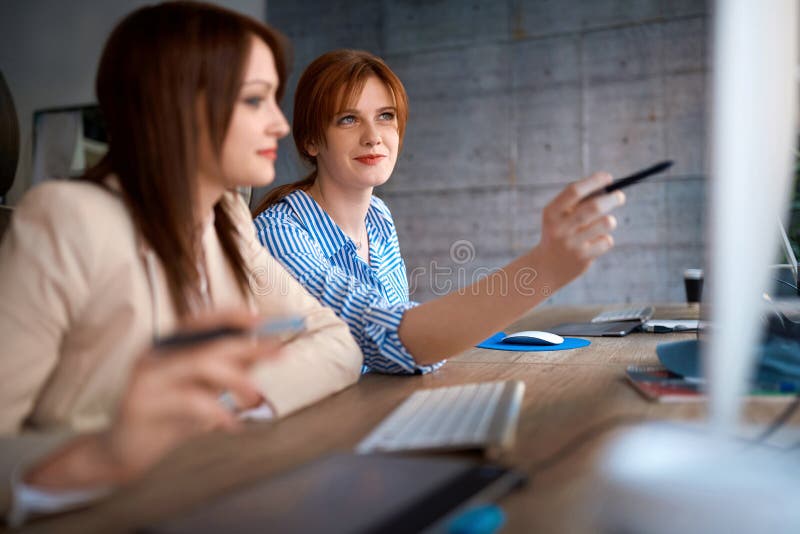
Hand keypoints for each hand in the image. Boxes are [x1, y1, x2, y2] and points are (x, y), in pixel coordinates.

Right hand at [98, 309, 279, 482]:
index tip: (264, 321)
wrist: (124, 450)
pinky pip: (188, 400)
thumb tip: (267, 351)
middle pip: (210, 342)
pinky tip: (230, 423)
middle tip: (280, 353)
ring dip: (235, 378)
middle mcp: (156, 353)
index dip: (234, 317)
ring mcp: (146, 376)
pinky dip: (216, 410)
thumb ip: (229, 371)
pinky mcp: (141, 402)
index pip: (204, 321)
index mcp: (169, 344)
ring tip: (255, 398)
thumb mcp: (203, 390)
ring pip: (199, 364)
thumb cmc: (169, 416)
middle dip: (249, 346)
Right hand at [533, 172, 625, 288]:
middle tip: (620, 197)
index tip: (608, 178)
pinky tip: (594, 244)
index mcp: (551, 212)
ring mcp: (571, 244)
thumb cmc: (558, 234)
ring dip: (609, 221)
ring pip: (606, 223)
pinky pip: (606, 241)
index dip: (594, 181)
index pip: (574, 191)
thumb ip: (578, 202)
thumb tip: (607, 187)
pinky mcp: (583, 258)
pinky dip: (605, 240)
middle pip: (595, 206)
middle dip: (613, 199)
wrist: (546, 267)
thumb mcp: (559, 216)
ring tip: (604, 224)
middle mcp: (559, 227)